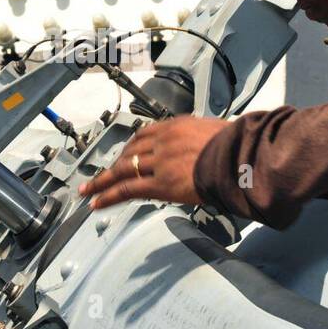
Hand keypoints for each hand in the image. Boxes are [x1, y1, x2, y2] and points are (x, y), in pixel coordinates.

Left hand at [78, 117, 229, 209]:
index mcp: (176, 126)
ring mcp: (159, 162)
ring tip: (88, 191)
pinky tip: (97, 202)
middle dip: (113, 164)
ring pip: (123, 171)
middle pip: (130, 152)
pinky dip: (109, 195)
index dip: (130, 147)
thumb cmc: (238, 147)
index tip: (123, 154)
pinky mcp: (160, 183)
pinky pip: (128, 189)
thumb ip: (203, 139)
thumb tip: (207, 147)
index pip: (145, 134)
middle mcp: (163, 141)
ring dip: (103, 181)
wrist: (240, 158)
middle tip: (99, 175)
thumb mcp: (216, 132)